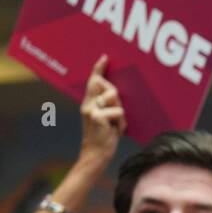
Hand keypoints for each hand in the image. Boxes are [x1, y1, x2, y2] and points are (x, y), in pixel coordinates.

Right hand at [78, 55, 125, 170]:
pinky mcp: (97, 116)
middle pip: (108, 87)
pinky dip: (121, 124)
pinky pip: (118, 113)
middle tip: (115, 119)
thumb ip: (110, 106)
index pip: (94, 82)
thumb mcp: (109, 120)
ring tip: (115, 126)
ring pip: (114, 98)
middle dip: (117, 100)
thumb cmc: (105, 138)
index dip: (99, 69)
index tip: (105, 58)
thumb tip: (114, 93)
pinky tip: (115, 132)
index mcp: (89, 103)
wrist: (97, 154)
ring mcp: (91, 109)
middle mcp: (88, 104)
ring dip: (120, 114)